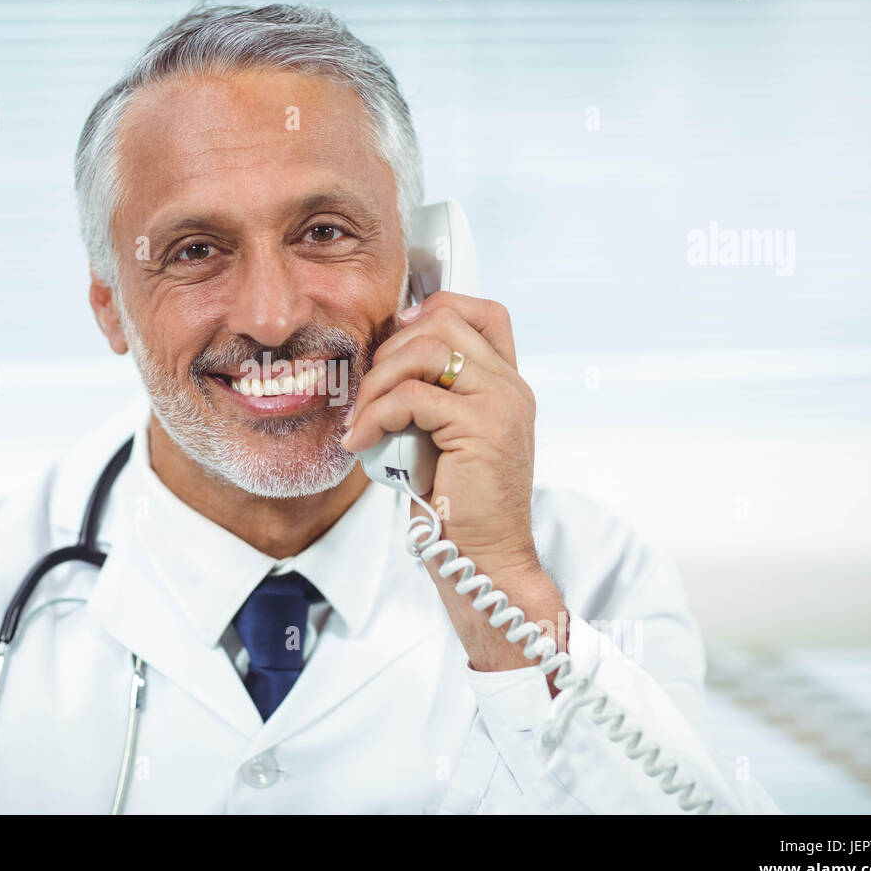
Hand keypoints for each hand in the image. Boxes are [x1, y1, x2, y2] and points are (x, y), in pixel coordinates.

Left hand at [340, 291, 567, 676]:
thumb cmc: (458, 507)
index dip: (434, 310)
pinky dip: (376, 415)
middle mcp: (510, 386)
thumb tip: (380, 366)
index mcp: (506, 385)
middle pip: (443, 321)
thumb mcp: (443, 439)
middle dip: (389, 351)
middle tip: (366, 394)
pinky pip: (411, 397)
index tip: (394, 340)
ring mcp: (500, 403)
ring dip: (377, 381)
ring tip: (360, 419)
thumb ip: (431, 398)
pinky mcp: (480, 427)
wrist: (484, 559)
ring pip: (425, 351)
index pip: (482, 312)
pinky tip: (361, 440)